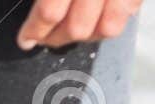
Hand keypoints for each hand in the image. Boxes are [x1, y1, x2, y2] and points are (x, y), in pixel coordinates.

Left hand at [17, 0, 141, 50]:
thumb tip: (36, 21)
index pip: (49, 13)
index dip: (33, 30)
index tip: (25, 39)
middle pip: (78, 28)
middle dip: (56, 38)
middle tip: (42, 36)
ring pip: (107, 29)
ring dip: (86, 34)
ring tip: (68, 29)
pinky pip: (128, 15)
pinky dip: (110, 20)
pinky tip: (97, 15)